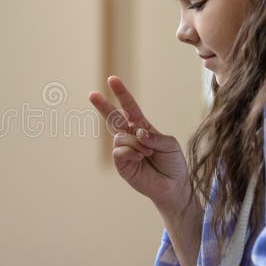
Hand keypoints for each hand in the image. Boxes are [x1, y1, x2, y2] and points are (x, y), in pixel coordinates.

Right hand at [90, 76, 190, 212]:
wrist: (173, 186)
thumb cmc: (173, 163)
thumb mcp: (170, 144)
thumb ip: (154, 136)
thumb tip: (137, 133)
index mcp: (142, 127)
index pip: (129, 108)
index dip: (121, 94)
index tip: (112, 80)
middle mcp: (130, 137)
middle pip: (113, 118)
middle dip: (103, 106)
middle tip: (92, 94)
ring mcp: (124, 150)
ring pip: (120, 137)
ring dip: (136, 144)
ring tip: (148, 153)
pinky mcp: (121, 164)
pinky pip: (119, 151)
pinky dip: (131, 152)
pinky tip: (141, 158)